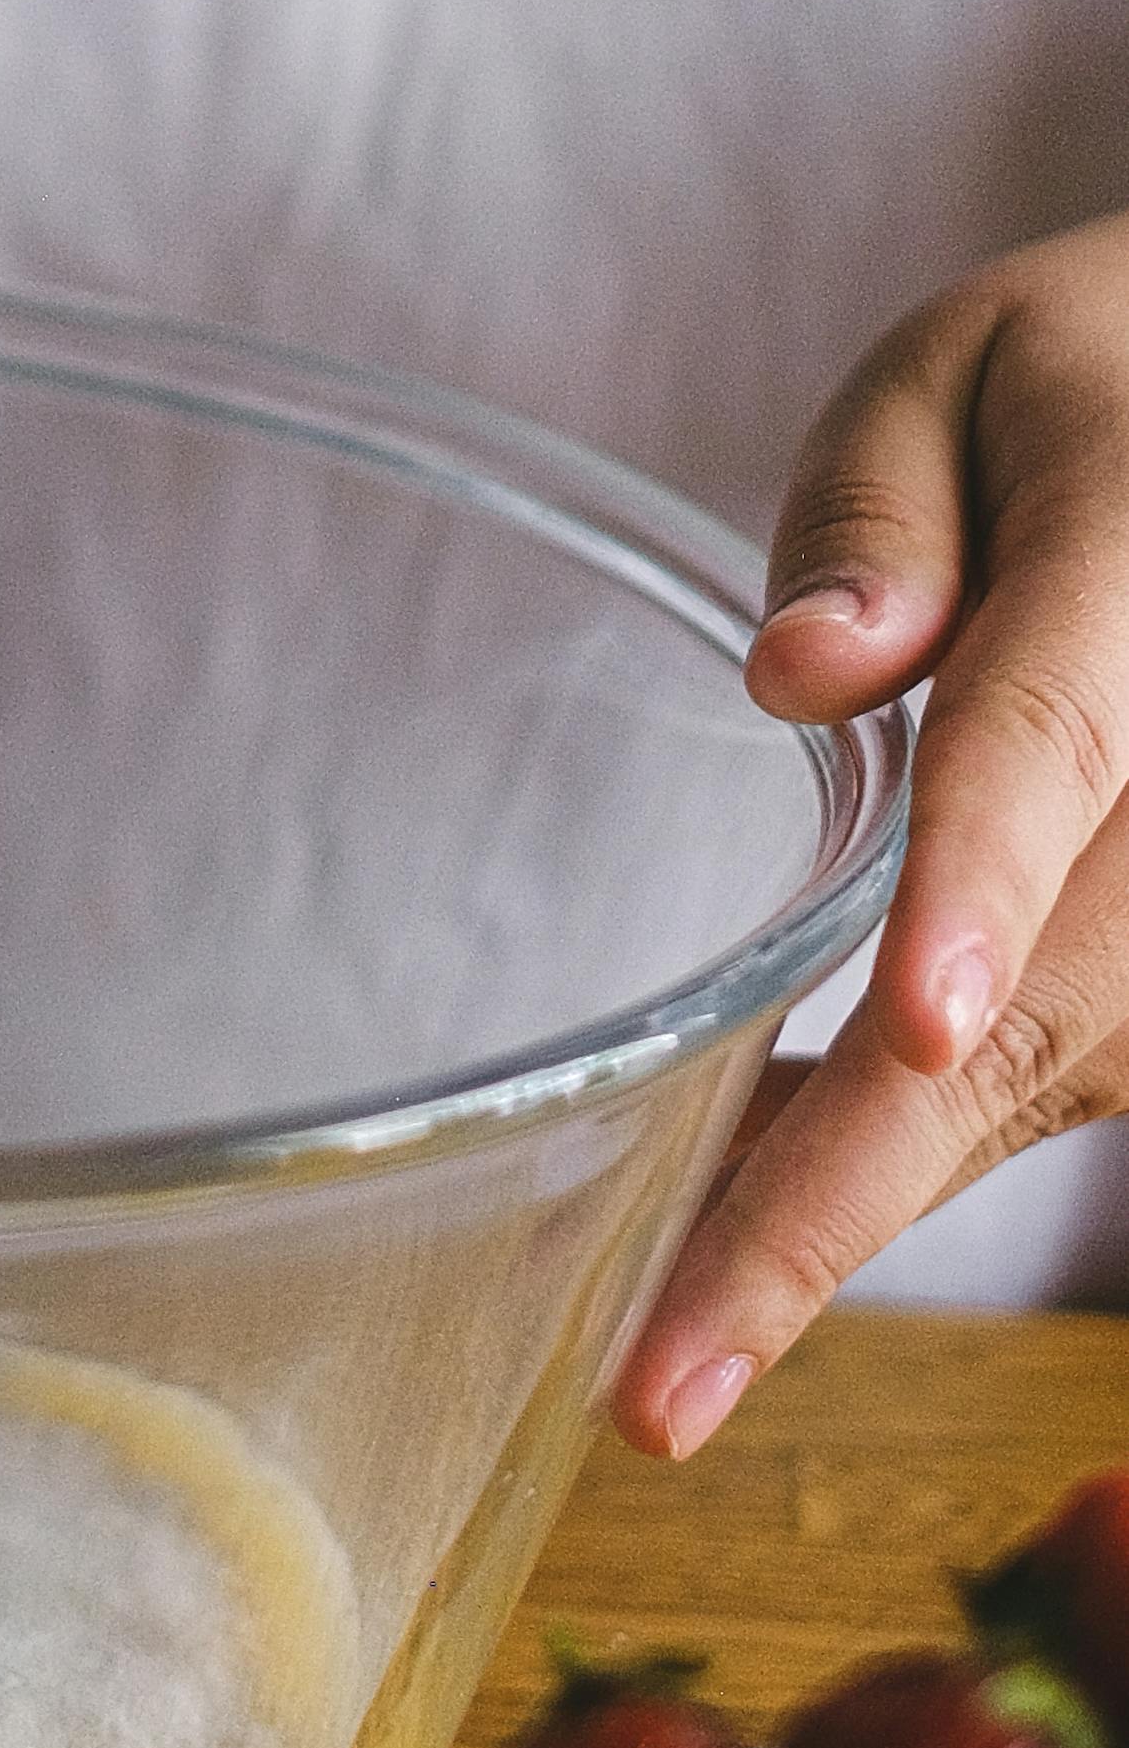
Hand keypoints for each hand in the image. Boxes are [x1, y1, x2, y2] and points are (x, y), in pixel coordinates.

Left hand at [616, 207, 1128, 1454]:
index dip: (978, 882)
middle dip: (852, 1196)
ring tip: (670, 1348)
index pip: (1050, 740)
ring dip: (860, 1205)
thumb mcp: (979, 360)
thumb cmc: (1106, 378)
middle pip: (1048, 1001)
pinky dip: (915, 1144)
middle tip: (663, 1386)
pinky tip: (758, 1222)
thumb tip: (799, 676)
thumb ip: (880, 503)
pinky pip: (1067, 1071)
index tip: (906, 1023)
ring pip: (1060, 1072)